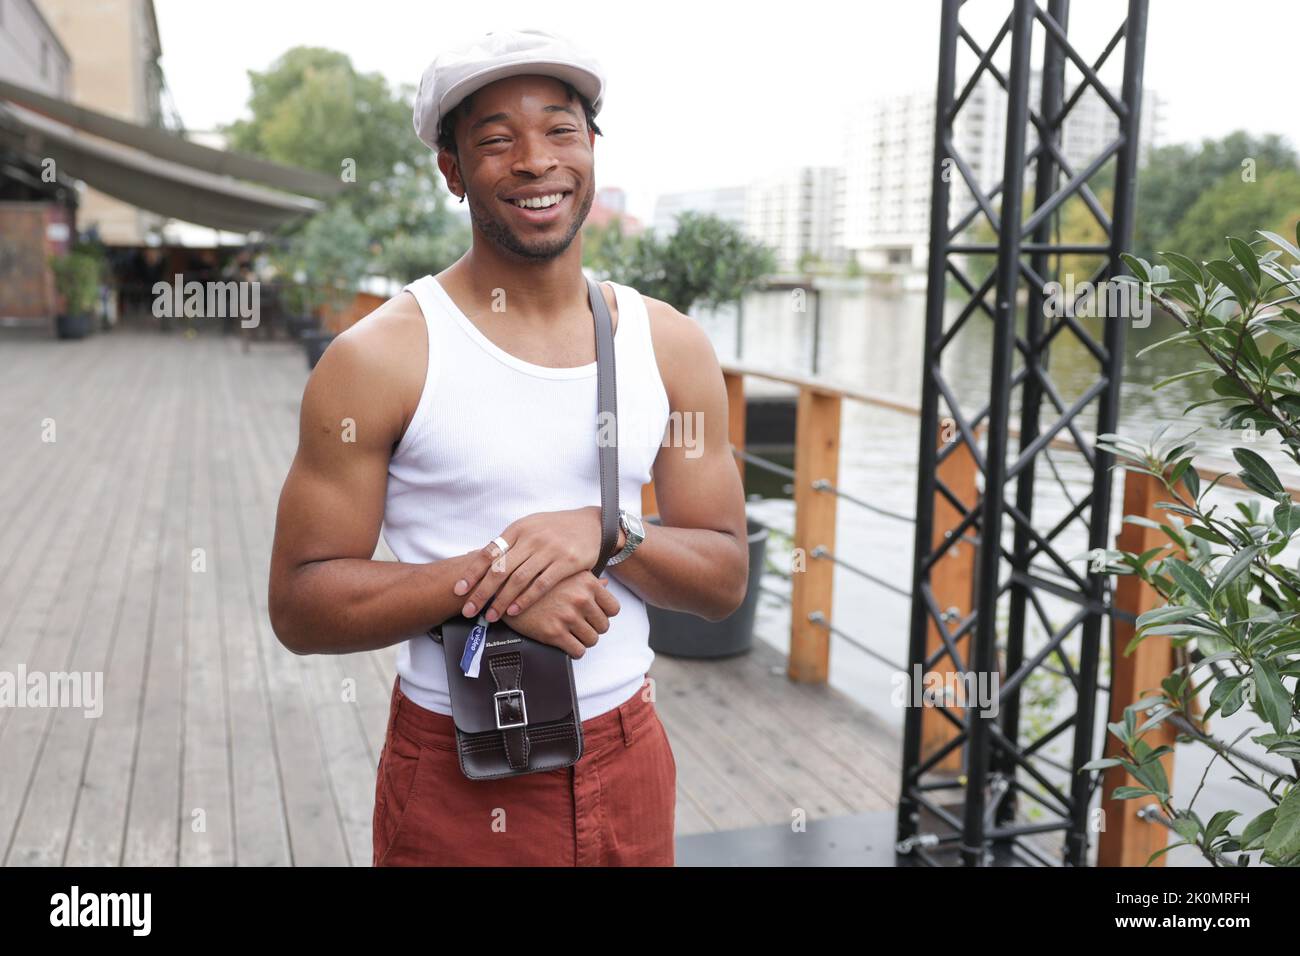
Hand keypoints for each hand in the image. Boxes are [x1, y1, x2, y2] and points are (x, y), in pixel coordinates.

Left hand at [454, 506, 622, 622]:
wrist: (592, 524)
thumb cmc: (557, 529)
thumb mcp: (531, 527)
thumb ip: (511, 543)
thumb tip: (483, 561)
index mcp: (519, 529)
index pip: (489, 552)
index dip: (472, 573)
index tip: (458, 590)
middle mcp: (532, 538)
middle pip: (500, 569)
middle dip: (481, 592)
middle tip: (468, 610)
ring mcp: (549, 550)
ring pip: (518, 579)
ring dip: (501, 600)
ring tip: (489, 616)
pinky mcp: (567, 563)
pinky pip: (541, 584)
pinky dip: (525, 599)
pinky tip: (515, 611)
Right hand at [500, 570, 620, 657]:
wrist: (507, 590)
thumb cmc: (537, 580)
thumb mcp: (565, 572)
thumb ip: (588, 579)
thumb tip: (606, 584)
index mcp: (587, 583)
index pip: (614, 608)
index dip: (605, 614)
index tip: (595, 616)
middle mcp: (580, 599)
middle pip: (603, 626)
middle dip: (593, 628)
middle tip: (581, 626)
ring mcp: (568, 616)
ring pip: (592, 640)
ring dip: (583, 640)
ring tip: (572, 634)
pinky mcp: (554, 633)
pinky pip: (578, 651)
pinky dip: (574, 650)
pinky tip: (566, 643)